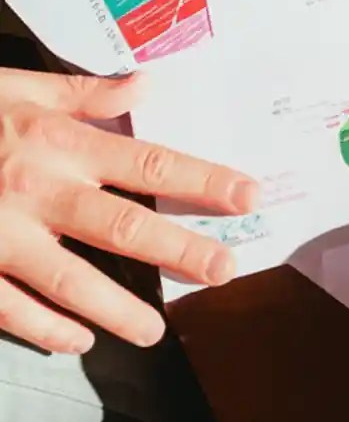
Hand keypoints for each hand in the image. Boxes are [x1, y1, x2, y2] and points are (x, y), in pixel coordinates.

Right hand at [0, 68, 257, 353]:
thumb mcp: (13, 88)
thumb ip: (82, 92)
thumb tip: (146, 80)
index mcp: (54, 141)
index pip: (148, 162)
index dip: (203, 179)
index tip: (250, 195)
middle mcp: (35, 189)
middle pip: (124, 227)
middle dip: (181, 251)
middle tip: (225, 271)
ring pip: (70, 281)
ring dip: (119, 310)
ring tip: (155, 332)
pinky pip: (7, 307)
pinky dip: (43, 328)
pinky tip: (76, 341)